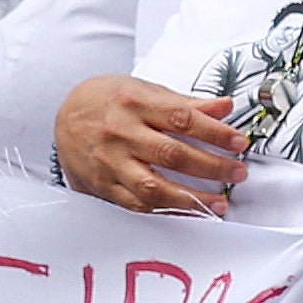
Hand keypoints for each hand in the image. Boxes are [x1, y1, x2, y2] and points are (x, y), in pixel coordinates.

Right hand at [58, 74, 251, 215]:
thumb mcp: (145, 90)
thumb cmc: (109, 100)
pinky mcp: (103, 186)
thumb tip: (225, 107)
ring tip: (219, 202)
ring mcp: (111, 163)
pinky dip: (166, 211)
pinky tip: (189, 212)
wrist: (63, 116)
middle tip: (238, 173)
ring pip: (153, 187)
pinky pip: (137, 204)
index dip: (215, 133)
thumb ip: (186, 102)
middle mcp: (121, 133)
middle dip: (211, 167)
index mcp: (135, 103)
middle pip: (172, 155)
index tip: (239, 143)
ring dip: (191, 198)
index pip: (183, 119)